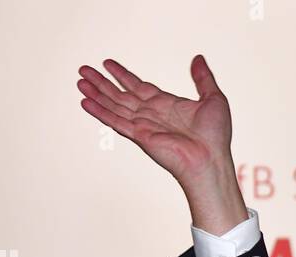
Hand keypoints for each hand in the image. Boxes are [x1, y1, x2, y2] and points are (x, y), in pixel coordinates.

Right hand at [77, 55, 247, 233]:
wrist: (211, 159)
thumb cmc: (215, 136)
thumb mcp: (214, 98)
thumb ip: (203, 78)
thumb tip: (197, 59)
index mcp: (167, 105)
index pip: (139, 87)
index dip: (123, 75)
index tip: (108, 64)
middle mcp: (152, 115)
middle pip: (121, 95)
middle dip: (102, 82)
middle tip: (84, 70)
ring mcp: (144, 125)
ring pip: (114, 105)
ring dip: (96, 93)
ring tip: (80, 81)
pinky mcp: (140, 136)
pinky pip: (115, 121)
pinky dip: (100, 111)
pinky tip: (85, 102)